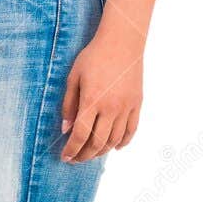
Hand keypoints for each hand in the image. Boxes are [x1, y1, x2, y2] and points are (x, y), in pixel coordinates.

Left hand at [60, 34, 142, 161]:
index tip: (65, 157)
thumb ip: (69, 104)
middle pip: (97, 142)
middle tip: (76, 159)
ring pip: (115, 140)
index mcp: (91, 101)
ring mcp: (126, 107)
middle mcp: (110, 108)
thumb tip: (66, 129)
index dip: (72, 150)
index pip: (80, 135)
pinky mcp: (137, 104)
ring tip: (91, 153)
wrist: (122, 42)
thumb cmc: (94, 56)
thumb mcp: (74, 77)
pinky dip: (122, 142)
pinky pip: (131, 130)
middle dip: (84, 155)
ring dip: (101, 151)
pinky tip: (114, 147)